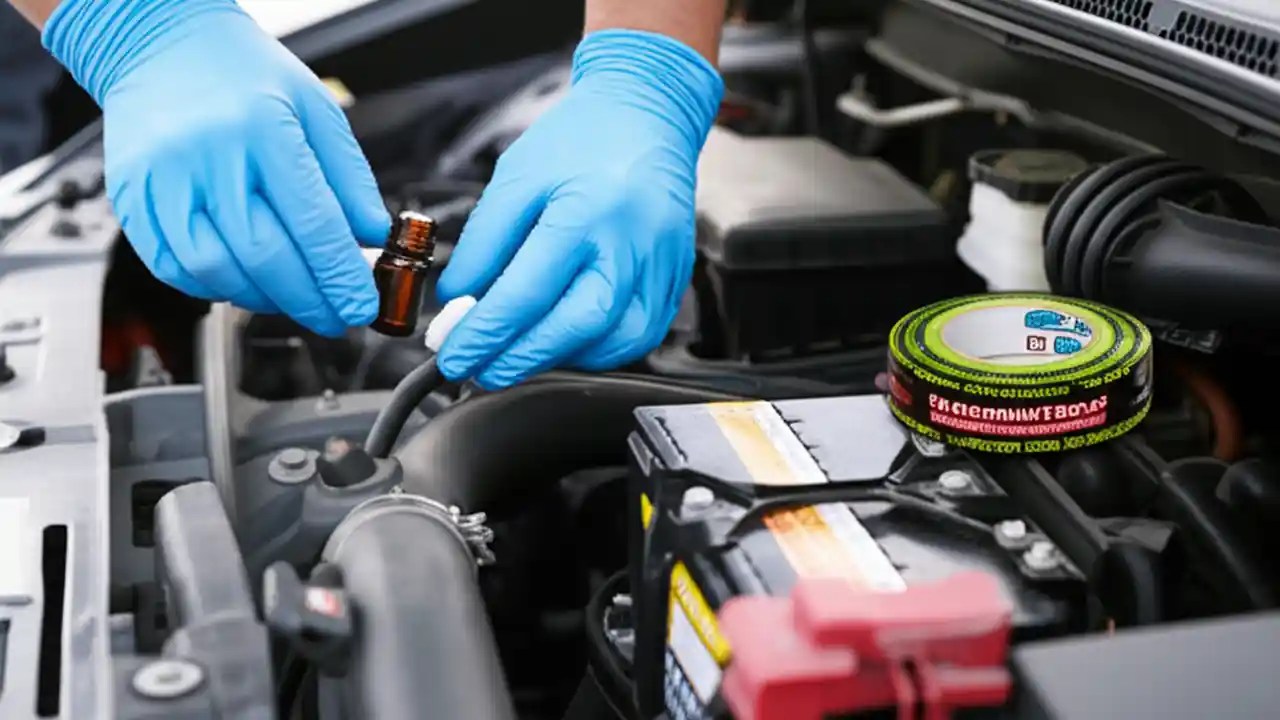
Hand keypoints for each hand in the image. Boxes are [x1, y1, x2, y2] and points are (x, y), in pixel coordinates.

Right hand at [43, 0, 387, 335]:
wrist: (160, 45)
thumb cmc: (243, 75)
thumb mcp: (316, 109)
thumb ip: (348, 178)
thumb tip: (374, 235)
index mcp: (261, 129)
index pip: (311, 222)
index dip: (339, 276)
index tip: (360, 305)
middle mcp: (207, 156)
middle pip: (263, 255)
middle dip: (308, 300)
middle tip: (336, 316)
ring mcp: (162, 181)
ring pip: (215, 271)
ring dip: (263, 299)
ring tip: (294, 298)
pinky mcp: (134, 200)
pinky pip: (173, 267)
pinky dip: (215, 288)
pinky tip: (245, 282)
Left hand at [434, 29, 723, 388]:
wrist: (648, 115)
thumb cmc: (584, 139)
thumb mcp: (517, 176)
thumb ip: (486, 241)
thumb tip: (461, 300)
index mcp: (587, 213)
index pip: (526, 293)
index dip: (485, 334)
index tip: (454, 355)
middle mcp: (632, 245)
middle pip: (577, 327)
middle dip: (521, 359)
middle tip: (481, 370)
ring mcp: (662, 266)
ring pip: (616, 342)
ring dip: (562, 358)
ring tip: (520, 353)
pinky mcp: (675, 279)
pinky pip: (641, 334)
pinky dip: (599, 347)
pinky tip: (566, 339)